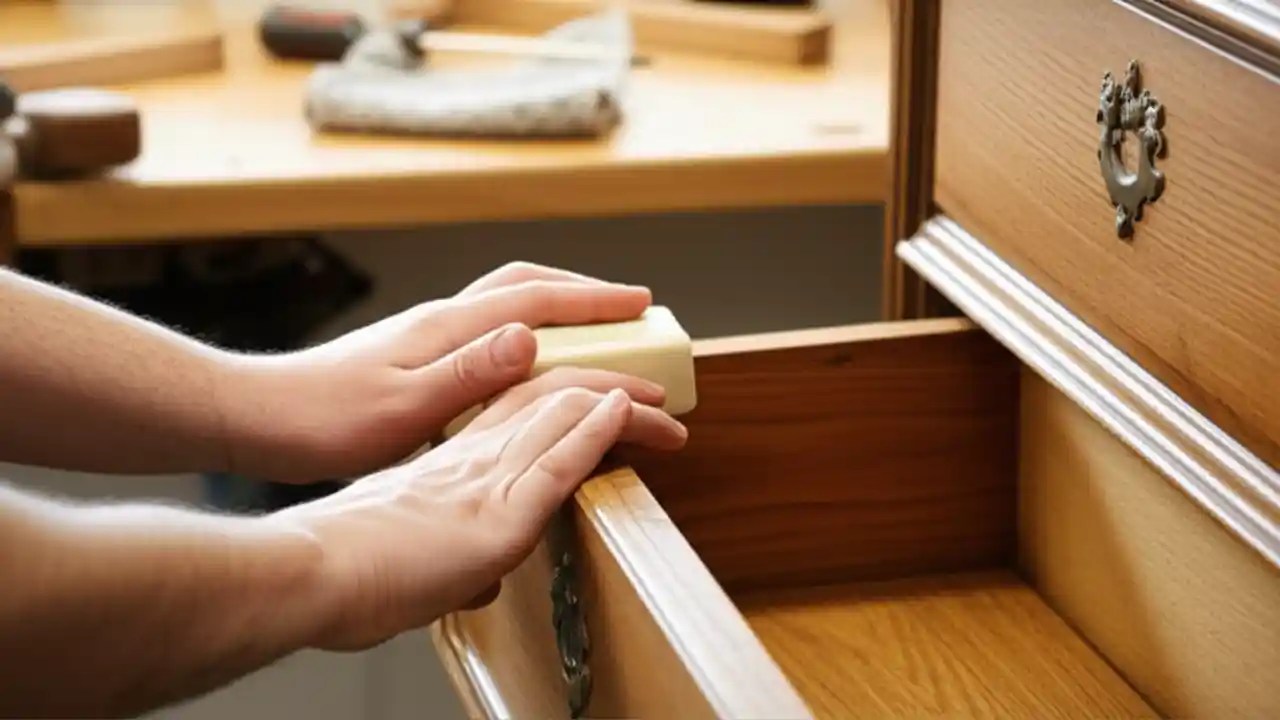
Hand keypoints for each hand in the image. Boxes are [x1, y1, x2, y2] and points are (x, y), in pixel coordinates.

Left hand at [221, 263, 653, 482]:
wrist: (260, 416)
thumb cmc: (323, 420)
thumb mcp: (403, 406)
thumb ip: (467, 373)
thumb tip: (526, 336)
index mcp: (447, 328)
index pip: (536, 300)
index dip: (594, 301)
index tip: (641, 306)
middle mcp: (441, 319)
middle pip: (526, 285)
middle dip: (583, 292)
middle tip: (628, 309)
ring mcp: (427, 333)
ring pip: (507, 303)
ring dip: (556, 307)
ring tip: (592, 331)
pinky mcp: (415, 353)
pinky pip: (489, 328)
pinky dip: (526, 330)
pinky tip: (528, 362)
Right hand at [275, 382, 686, 651]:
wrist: (308, 576)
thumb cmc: (341, 573)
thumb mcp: (407, 560)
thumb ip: (450, 563)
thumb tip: (480, 585)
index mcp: (448, 465)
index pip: (518, 412)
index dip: (568, 399)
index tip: (603, 398)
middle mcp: (471, 460)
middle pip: (550, 398)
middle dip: (610, 390)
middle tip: (653, 397)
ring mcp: (484, 482)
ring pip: (563, 416)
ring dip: (624, 407)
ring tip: (665, 408)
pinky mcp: (496, 517)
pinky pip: (557, 462)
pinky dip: (598, 432)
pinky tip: (627, 413)